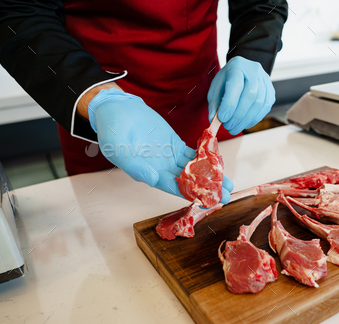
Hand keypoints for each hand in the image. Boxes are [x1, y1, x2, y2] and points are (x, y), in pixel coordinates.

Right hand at [88, 88, 233, 202]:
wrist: (115, 108)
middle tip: (226, 196)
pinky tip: (218, 163)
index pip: (172, 186)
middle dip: (207, 189)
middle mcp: (161, 168)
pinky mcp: (174, 144)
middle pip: (188, 182)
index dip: (190, 193)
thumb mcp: (117, 149)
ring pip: (193, 170)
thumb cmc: (111, 130)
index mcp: (148, 173)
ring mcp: (169, 157)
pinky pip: (192, 154)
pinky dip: (205, 158)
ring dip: (210, 177)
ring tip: (228, 184)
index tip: (207, 199)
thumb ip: (135, 166)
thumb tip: (153, 179)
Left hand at [207, 56, 275, 134]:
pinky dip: (254, 119)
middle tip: (228, 127)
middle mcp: (254, 71)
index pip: (236, 85)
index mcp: (237, 66)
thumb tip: (214, 119)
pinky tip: (245, 123)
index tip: (222, 119)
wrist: (244, 70)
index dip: (230, 104)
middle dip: (238, 115)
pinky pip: (265, 108)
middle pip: (250, 95)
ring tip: (235, 128)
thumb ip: (214, 102)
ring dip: (246, 120)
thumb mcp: (216, 86)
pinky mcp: (271, 91)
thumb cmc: (228, 79)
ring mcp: (265, 81)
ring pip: (259, 103)